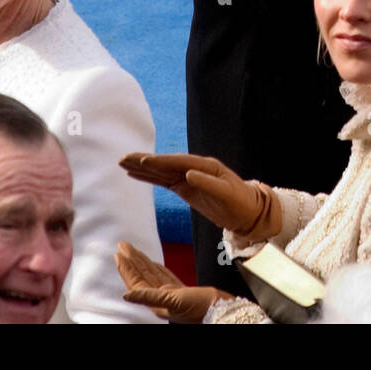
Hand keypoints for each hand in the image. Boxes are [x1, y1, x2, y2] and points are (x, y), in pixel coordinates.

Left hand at [115, 241, 231, 323]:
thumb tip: (125, 295)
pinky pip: (163, 277)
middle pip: (141, 276)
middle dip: (131, 260)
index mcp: (156, 302)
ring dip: (141, 262)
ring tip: (132, 249)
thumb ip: (149, 297)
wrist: (221, 310)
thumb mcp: (173, 301)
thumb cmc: (199, 308)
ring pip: (151, 275)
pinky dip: (156, 268)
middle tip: (122, 244)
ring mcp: (170, 295)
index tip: (119, 253)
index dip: (127, 268)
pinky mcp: (180, 292)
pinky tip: (152, 262)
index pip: (136, 282)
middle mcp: (160, 299)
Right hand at [119, 152, 280, 239]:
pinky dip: (149, 177)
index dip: (160, 161)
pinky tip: (135, 174)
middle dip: (144, 161)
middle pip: (165, 163)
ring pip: (161, 171)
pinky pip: (163, 181)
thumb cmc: (240, 202)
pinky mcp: (185, 187)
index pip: (178, 162)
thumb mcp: (227, 194)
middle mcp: (194, 168)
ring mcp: (188, 177)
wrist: (248, 211)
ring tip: (122, 163)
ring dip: (142, 167)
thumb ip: (208, 184)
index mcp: (205, 166)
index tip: (143, 160)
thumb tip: (189, 174)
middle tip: (123, 158)